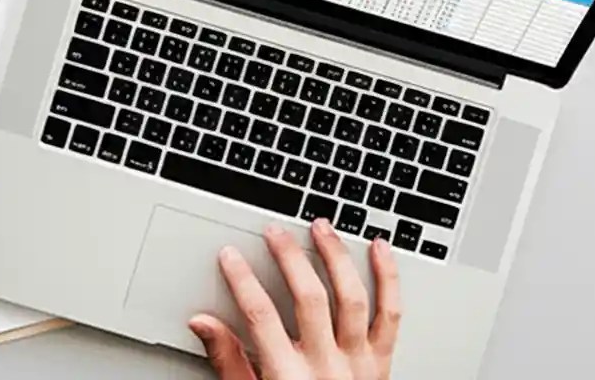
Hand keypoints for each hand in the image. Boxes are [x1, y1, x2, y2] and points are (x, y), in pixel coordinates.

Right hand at [189, 219, 400, 379]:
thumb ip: (228, 361)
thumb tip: (203, 324)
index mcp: (288, 377)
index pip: (261, 316)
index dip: (242, 281)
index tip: (231, 256)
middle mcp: (326, 367)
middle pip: (308, 298)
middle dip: (289, 258)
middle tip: (275, 232)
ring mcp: (358, 363)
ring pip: (350, 297)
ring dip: (336, 257)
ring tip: (321, 229)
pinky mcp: (382, 362)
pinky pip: (390, 313)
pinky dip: (387, 277)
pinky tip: (379, 250)